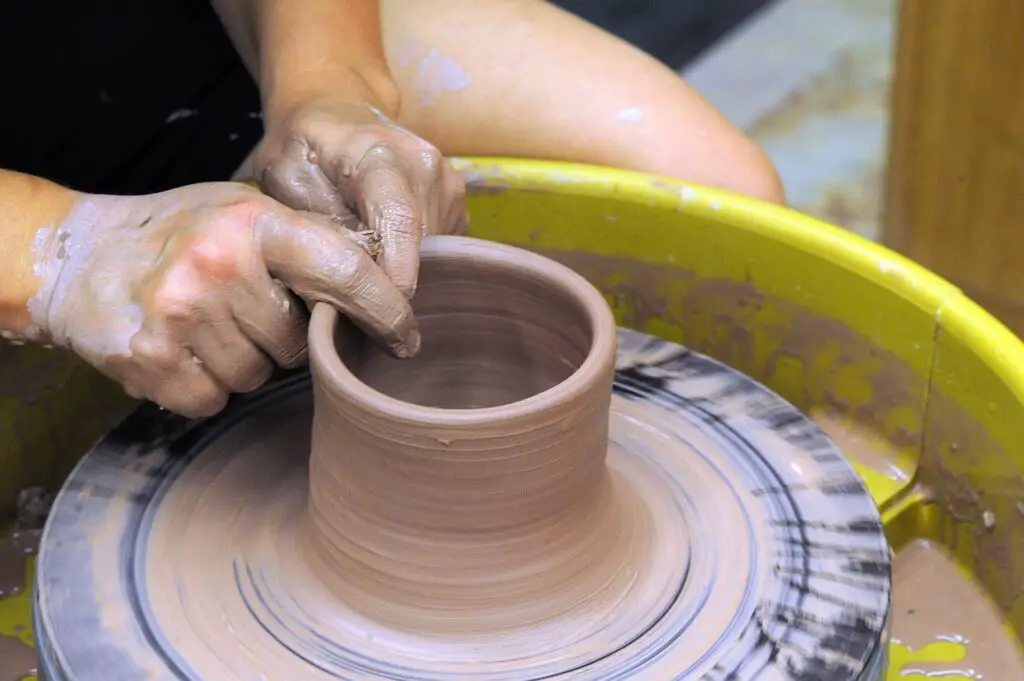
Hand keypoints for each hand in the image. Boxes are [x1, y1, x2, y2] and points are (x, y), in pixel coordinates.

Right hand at [32, 183, 418, 416]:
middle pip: (297, 342)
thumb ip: (305, 243)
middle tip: (241, 308)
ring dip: (242, 361)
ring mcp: (180, 314)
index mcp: (252, 221)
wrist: (76, 257)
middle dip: (280, 336)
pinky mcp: (149, 360)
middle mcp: (218, 264)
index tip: (407, 338)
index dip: (385, 310)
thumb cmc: (178, 233)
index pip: (344, 270)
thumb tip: (385, 286)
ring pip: (257, 376)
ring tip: (206, 323)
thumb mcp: (243, 213)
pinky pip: (214, 400)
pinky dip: (205, 385)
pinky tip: (182, 349)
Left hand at [254, 99, 467, 297]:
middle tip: (353, 304)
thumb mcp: (287, 181)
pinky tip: (383, 254)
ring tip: (363, 269)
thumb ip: (319, 228)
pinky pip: (441, 251)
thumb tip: (347, 284)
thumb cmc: (303, 148)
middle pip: (421, 248)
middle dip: (391, 283)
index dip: (397, 276)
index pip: (401, 223)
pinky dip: (414, 263)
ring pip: (435, 256)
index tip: (384, 320)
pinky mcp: (457, 203)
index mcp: (381, 155)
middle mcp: (427, 166)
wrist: (334, 113)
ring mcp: (448, 184)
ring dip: (401, 273)